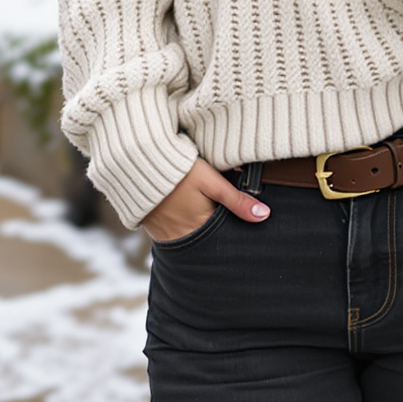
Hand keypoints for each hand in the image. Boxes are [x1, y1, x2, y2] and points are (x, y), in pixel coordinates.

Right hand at [142, 158, 269, 243]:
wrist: (139, 163)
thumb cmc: (179, 170)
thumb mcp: (212, 182)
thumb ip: (237, 200)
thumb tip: (264, 216)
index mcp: (200, 227)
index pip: (222, 237)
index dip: (230, 228)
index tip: (235, 220)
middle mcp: (182, 237)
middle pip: (206, 238)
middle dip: (214, 230)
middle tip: (217, 214)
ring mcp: (165, 234)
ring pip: (190, 236)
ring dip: (197, 227)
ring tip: (198, 209)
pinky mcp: (153, 228)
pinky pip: (172, 232)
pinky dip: (180, 224)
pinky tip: (183, 209)